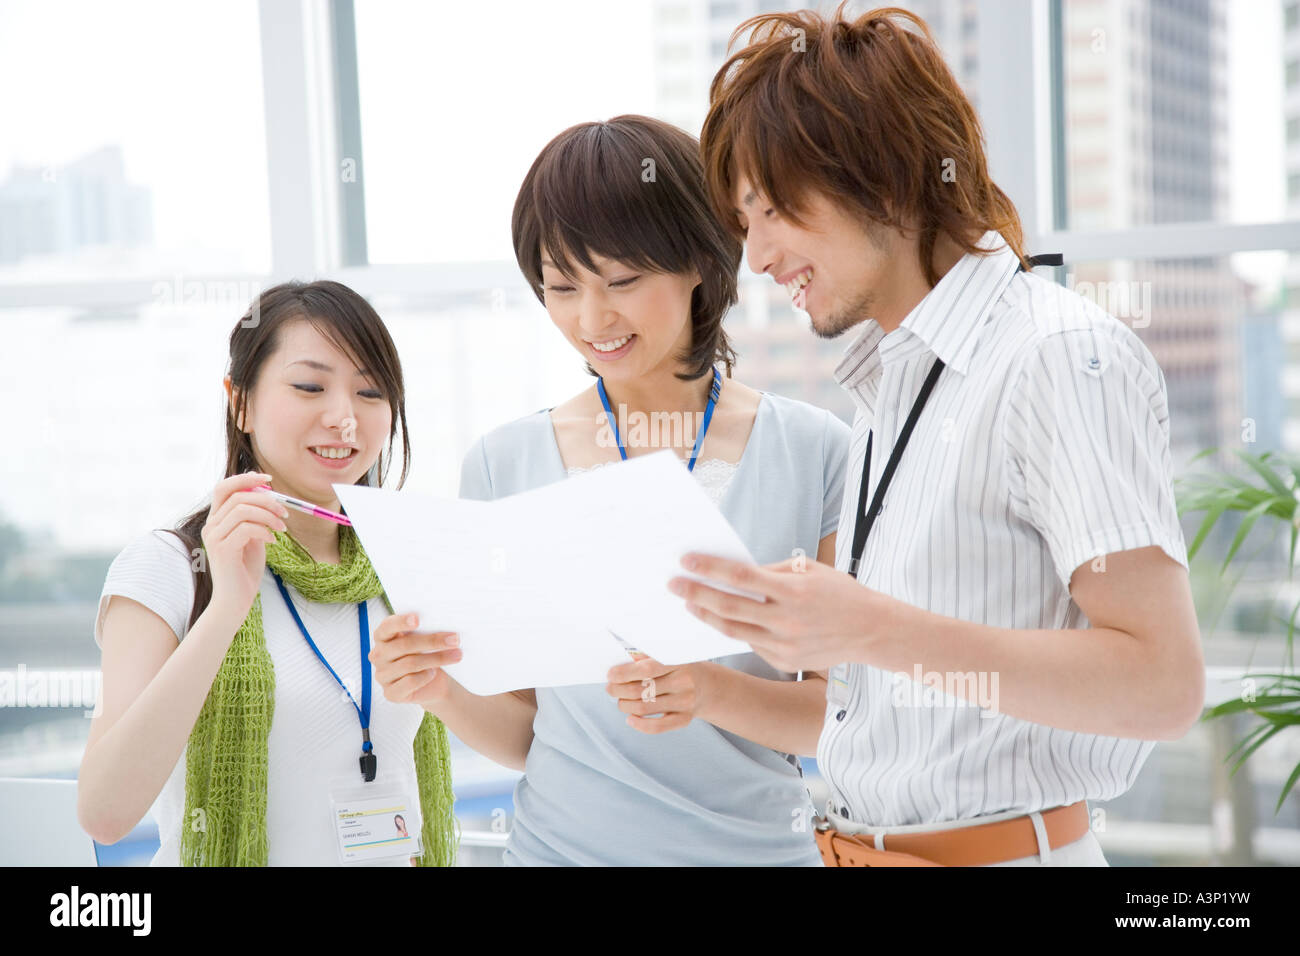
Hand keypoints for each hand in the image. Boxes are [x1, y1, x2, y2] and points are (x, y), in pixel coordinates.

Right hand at [202, 471, 288, 616]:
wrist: (236, 600)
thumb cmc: (245, 570)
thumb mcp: (253, 537)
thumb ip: (255, 517)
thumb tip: (267, 493)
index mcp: (216, 520)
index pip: (223, 487)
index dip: (245, 478)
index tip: (268, 479)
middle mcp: (211, 526)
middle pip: (237, 495)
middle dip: (266, 499)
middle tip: (285, 512)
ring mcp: (214, 537)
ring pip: (243, 510)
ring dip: (269, 515)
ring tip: (282, 529)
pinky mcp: (222, 549)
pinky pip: (246, 528)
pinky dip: (264, 531)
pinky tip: (272, 541)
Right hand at [369, 612, 461, 709]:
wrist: (435, 683)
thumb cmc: (428, 654)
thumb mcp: (426, 641)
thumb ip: (426, 632)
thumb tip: (442, 628)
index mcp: (383, 637)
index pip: (387, 626)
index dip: (401, 622)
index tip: (418, 619)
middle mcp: (378, 655)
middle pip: (404, 645)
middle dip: (432, 641)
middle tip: (454, 639)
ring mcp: (382, 675)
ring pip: (410, 663)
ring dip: (438, 658)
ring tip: (456, 655)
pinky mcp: (391, 693)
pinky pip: (410, 681)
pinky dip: (425, 676)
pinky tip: (434, 673)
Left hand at [605, 657, 712, 732]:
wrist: (708, 686)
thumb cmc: (680, 669)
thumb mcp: (669, 656)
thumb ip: (646, 658)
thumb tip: (619, 666)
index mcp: (679, 662)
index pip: (646, 669)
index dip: (624, 673)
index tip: (610, 675)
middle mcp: (684, 682)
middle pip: (642, 690)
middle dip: (619, 690)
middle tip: (610, 688)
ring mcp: (685, 703)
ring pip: (644, 708)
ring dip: (625, 705)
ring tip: (620, 701)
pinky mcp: (684, 719)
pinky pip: (657, 727)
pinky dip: (639, 724)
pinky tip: (630, 718)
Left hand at [668, 553, 894, 671]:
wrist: (871, 630)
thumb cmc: (839, 593)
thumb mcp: (809, 571)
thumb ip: (772, 572)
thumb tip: (733, 572)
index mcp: (792, 591)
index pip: (740, 577)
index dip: (710, 568)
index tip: (686, 561)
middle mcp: (786, 620)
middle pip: (728, 606)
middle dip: (696, 594)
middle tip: (674, 584)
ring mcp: (784, 645)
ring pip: (733, 630)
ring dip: (707, 616)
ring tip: (690, 604)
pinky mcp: (785, 662)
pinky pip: (751, 644)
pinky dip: (735, 630)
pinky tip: (721, 619)